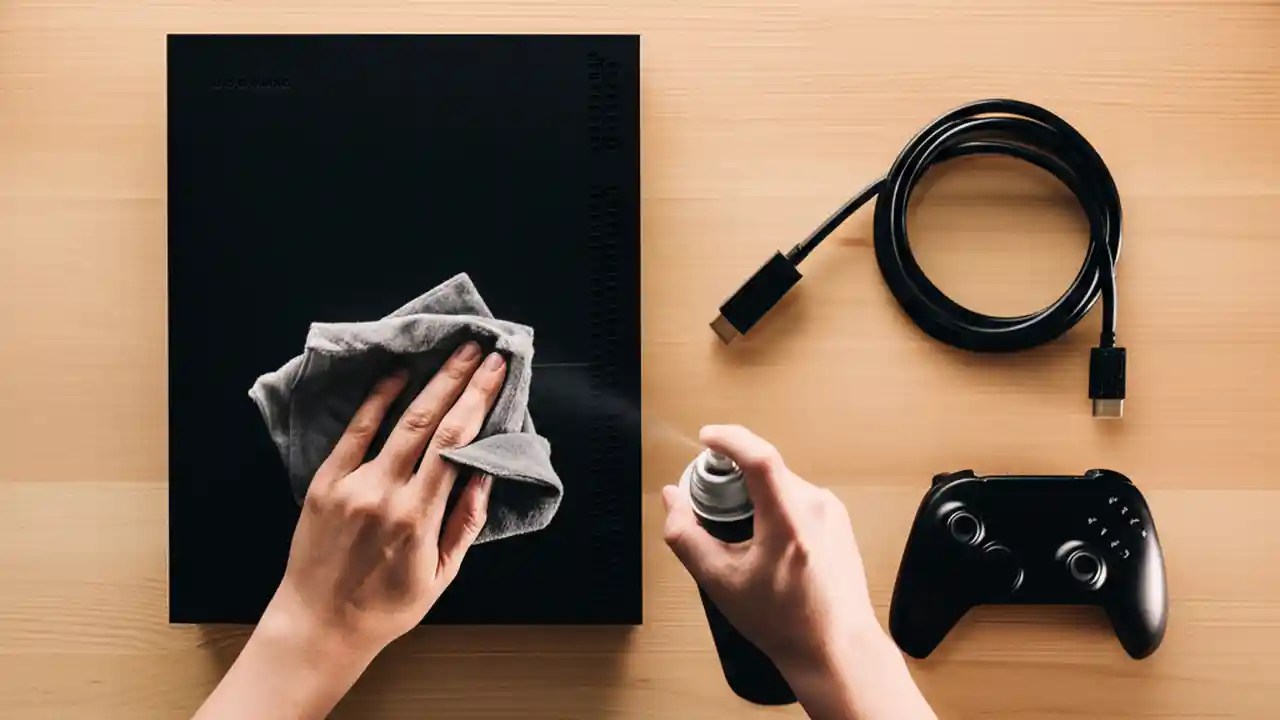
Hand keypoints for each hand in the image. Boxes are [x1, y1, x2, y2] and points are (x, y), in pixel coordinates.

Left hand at [195, 341, 507, 719]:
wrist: (318, 625)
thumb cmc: (386, 608)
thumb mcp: (441, 575)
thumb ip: (465, 523)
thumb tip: (485, 475)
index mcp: (418, 517)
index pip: (457, 443)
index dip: (479, 401)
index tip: (497, 373)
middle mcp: (385, 493)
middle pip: (431, 421)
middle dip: (460, 379)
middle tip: (481, 348)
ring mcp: (350, 484)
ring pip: (396, 420)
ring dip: (427, 381)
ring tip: (452, 354)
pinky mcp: (323, 483)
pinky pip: (353, 432)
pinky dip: (376, 400)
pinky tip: (395, 376)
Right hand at [662, 424, 876, 669]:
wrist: (835, 648)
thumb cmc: (785, 623)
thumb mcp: (721, 582)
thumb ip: (686, 537)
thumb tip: (673, 500)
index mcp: (789, 521)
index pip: (760, 458)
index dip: (729, 439)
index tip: (707, 437)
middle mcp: (817, 508)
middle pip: (765, 469)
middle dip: (733, 475)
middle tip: (710, 499)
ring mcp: (832, 512)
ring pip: (780, 483)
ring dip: (754, 494)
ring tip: (740, 533)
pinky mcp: (838, 521)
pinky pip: (797, 498)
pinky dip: (773, 506)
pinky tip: (765, 542)